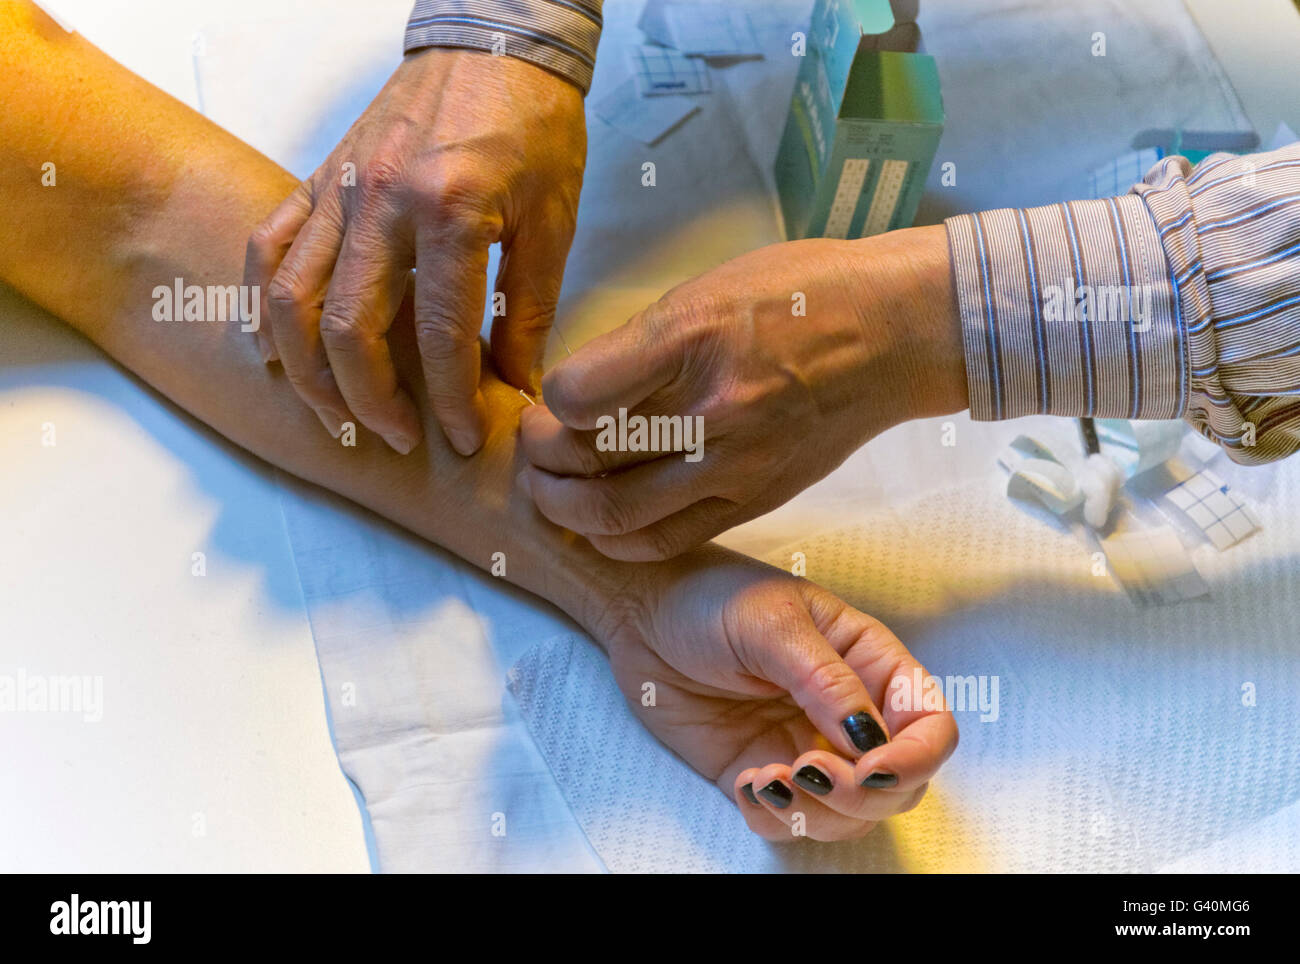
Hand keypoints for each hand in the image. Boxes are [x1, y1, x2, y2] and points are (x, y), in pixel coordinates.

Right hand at [245, 47, 586, 455]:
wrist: (495, 41)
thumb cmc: (533, 125)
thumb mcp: (552, 222)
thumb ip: (527, 311)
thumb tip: (515, 386)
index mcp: (450, 210)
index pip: (439, 336)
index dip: (451, 400)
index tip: (461, 436)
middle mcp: (380, 200)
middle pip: (345, 329)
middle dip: (369, 402)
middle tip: (398, 438)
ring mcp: (339, 188)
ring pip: (290, 298)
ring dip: (307, 372)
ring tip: (338, 415)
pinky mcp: (318, 178)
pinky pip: (269, 248)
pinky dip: (263, 306)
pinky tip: (276, 351)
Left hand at [519, 226, 965, 559]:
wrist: (893, 336)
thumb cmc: (802, 295)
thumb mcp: (708, 287)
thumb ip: (641, 344)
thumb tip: (580, 393)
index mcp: (690, 338)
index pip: (576, 393)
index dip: (549, 400)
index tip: (552, 397)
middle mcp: (711, 409)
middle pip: (588, 463)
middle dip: (540, 463)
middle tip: (532, 450)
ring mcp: (736, 464)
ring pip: (618, 514)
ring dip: (567, 510)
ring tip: (554, 492)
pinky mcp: (755, 501)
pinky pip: (669, 540)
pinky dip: (619, 541)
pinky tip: (602, 526)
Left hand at [601, 547, 957, 841]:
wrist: (641, 611)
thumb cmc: (710, 596)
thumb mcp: (772, 624)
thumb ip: (826, 680)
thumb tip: (872, 738)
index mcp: (869, 663)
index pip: (928, 726)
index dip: (916, 759)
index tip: (871, 768)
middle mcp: (847, 712)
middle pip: (897, 785)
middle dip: (862, 795)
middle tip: (808, 771)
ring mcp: (806, 746)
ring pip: (848, 815)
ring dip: (816, 814)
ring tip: (769, 778)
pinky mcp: (763, 771)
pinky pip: (789, 822)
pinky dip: (775, 819)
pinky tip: (747, 783)